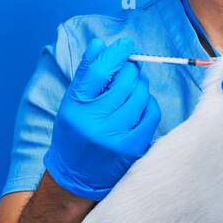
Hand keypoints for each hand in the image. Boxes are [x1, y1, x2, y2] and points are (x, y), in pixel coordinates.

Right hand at [43, 36, 161, 200]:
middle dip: (131, 70)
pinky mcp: (132, 147)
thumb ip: (86, 77)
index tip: (126, 45)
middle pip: (123, 80)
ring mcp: (114, 136)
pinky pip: (150, 114)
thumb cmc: (75, 136)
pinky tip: (141, 105)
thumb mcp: (72, 105)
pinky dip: (149, 104)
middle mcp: (93, 121)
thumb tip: (100, 44)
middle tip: (131, 70)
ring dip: (140, 86)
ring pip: (140, 95)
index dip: (115, 53)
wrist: (76, 177)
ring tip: (133, 89)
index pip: (97, 70)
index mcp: (75, 106)